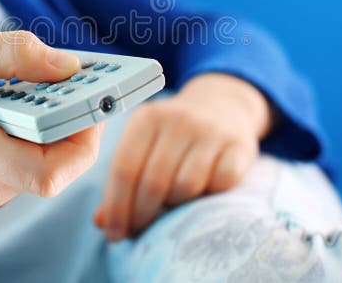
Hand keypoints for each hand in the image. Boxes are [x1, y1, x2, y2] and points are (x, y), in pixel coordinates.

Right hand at [0, 30, 104, 206]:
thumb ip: (12, 53)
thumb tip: (70, 66)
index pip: (48, 172)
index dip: (83, 137)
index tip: (94, 94)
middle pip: (59, 166)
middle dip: (80, 121)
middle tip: (89, 77)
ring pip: (51, 164)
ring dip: (64, 125)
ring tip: (61, 82)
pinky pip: (35, 161)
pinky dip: (45, 132)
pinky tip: (34, 100)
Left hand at [93, 73, 272, 240]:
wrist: (222, 108)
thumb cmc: (173, 137)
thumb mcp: (144, 146)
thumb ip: (122, 181)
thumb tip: (102, 222)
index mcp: (146, 118)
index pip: (124, 169)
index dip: (117, 207)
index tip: (114, 234)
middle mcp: (178, 119)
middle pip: (153, 183)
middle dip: (143, 216)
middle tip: (140, 231)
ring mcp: (210, 132)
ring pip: (186, 187)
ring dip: (176, 207)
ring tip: (172, 205)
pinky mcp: (239, 146)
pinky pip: (220, 186)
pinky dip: (209, 198)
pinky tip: (203, 195)